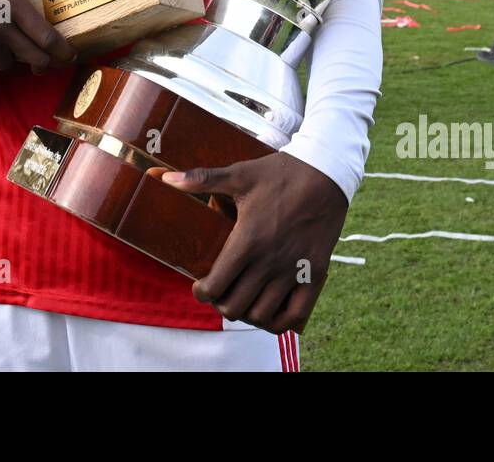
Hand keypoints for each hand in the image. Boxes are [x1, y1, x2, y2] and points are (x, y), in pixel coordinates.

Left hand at [160, 154, 347, 333]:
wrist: (326, 173)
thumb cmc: (280, 173)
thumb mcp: (240, 173)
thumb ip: (202, 179)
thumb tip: (167, 178)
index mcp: (248, 240)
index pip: (216, 285)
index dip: (202, 293)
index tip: (200, 287)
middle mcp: (269, 262)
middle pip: (236, 307)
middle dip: (221, 305)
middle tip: (220, 293)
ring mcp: (293, 271)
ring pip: (262, 315)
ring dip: (247, 313)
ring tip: (242, 300)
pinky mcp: (314, 274)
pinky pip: (296, 315)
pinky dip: (279, 321)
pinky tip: (270, 311)